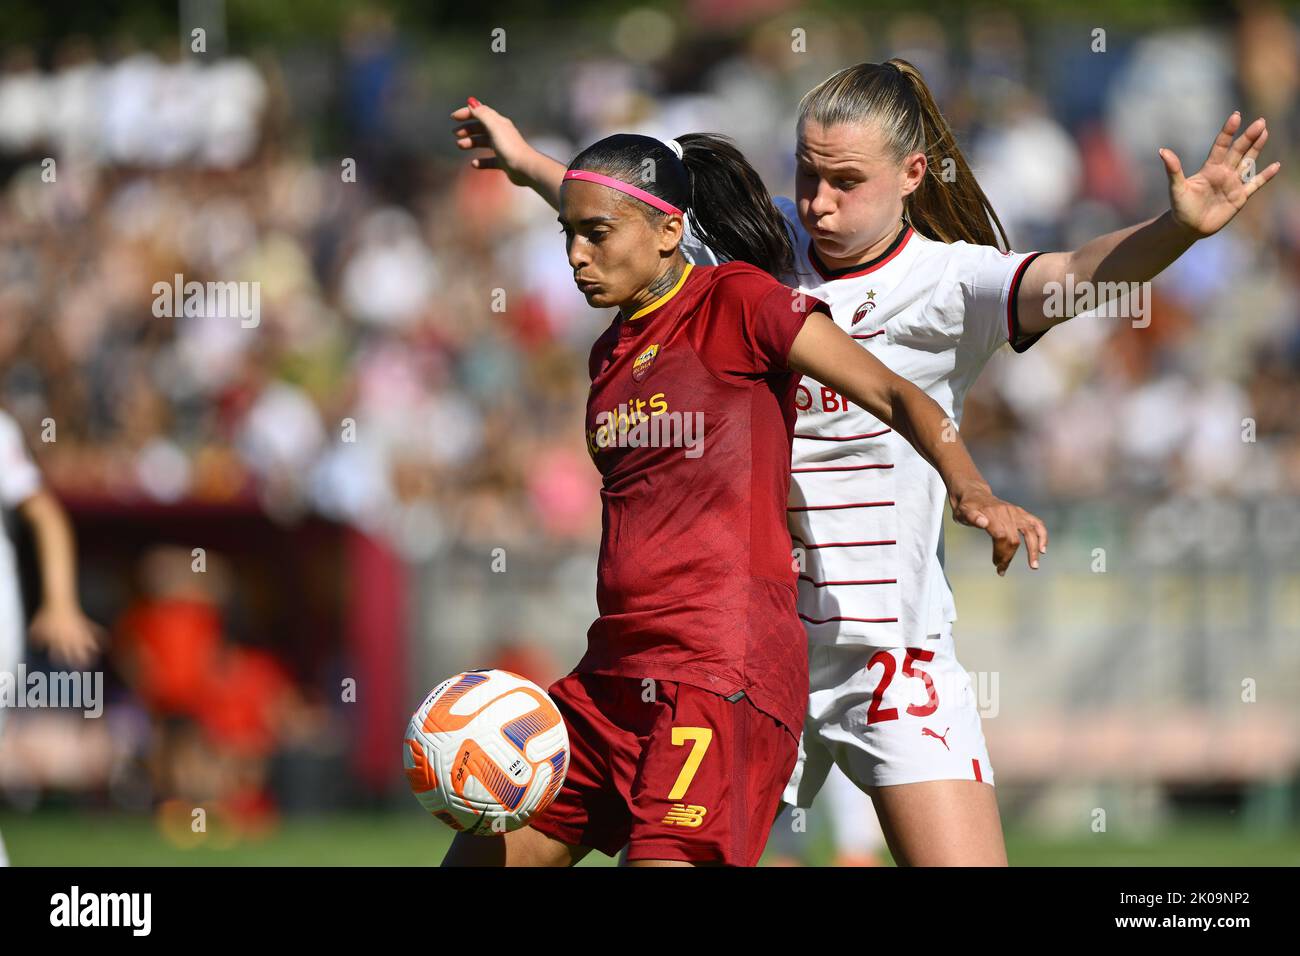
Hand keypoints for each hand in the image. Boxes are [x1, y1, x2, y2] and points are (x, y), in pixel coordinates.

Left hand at [28, 603, 104, 667]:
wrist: (60, 604)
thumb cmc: (47, 615)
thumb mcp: (37, 628)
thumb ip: (37, 638)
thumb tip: (37, 646)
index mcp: (58, 641)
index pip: (59, 655)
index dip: (61, 662)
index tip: (64, 667)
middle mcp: (70, 640)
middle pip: (76, 654)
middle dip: (79, 663)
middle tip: (82, 670)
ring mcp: (79, 633)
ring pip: (88, 646)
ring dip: (91, 654)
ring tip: (95, 660)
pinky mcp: (86, 625)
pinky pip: (96, 632)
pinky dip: (101, 637)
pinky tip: (106, 642)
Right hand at [449, 97, 540, 187]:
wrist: (526, 168)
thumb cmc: (510, 147)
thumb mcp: (494, 127)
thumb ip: (482, 114)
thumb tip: (471, 102)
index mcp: (499, 123)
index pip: (481, 113)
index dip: (467, 113)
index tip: (453, 117)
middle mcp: (501, 133)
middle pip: (481, 128)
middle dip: (467, 129)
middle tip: (455, 134)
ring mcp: (503, 148)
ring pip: (484, 142)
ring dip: (471, 142)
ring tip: (460, 146)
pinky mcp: (504, 162)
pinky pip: (490, 161)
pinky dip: (481, 161)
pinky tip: (474, 164)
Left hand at [950, 482, 1047, 575]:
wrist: (974, 494)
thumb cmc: (966, 507)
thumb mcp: (962, 512)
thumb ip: (972, 517)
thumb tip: (983, 523)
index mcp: (992, 515)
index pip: (1001, 537)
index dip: (1000, 553)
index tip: (996, 565)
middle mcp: (1006, 513)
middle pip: (1013, 539)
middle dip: (1009, 557)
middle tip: (1001, 569)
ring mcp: (1015, 512)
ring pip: (1030, 533)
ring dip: (1033, 550)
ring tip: (1034, 566)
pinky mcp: (1021, 513)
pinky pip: (1036, 524)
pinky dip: (1042, 536)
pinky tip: (1043, 549)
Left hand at [1161, 112, 1279, 237]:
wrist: (1188, 228)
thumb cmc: (1181, 207)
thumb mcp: (1176, 188)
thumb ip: (1173, 170)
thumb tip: (1162, 151)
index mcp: (1210, 168)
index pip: (1221, 146)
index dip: (1228, 132)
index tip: (1235, 116)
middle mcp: (1223, 173)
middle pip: (1238, 151)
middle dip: (1249, 137)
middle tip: (1260, 122)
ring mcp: (1233, 184)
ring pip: (1248, 162)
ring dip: (1257, 148)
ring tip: (1265, 132)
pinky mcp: (1240, 197)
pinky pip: (1255, 184)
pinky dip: (1265, 176)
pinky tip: (1276, 165)